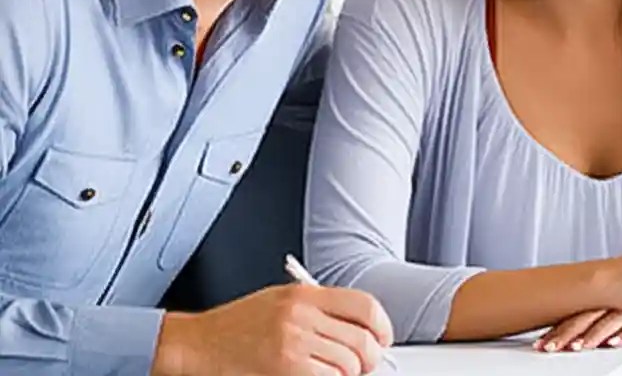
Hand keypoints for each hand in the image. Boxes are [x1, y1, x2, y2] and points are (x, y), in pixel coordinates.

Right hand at [152, 283, 393, 375]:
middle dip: (369, 358)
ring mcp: (293, 343)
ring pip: (349, 364)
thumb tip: (359, 329)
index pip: (365, 305)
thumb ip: (319, 309)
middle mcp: (301, 315)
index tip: (382, 339)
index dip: (382, 326)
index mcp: (304, 295)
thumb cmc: (236, 325)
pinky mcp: (285, 368)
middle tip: (362, 365)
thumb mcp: (280, 301)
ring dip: (348, 374)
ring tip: (334, 372)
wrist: (197, 344)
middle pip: (362, 339)